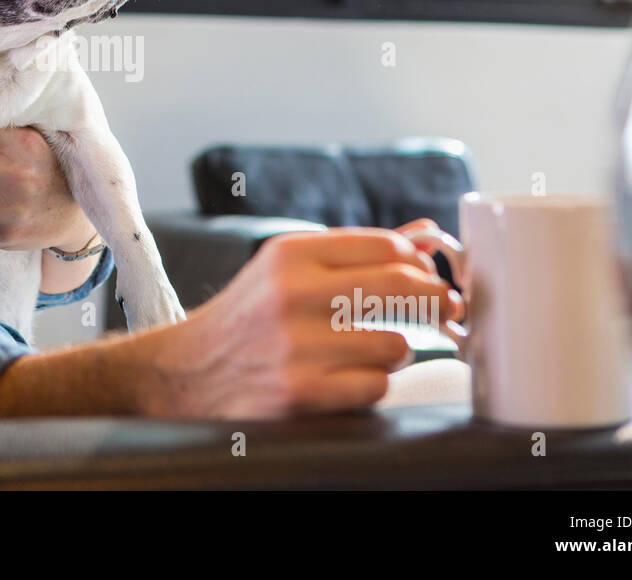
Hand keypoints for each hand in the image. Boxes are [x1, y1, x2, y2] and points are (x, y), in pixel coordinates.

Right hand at [141, 228, 464, 417]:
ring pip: (395, 344)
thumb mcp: (288, 270)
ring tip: (373, 349)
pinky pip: (375, 386)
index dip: (422, 265)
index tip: (433, 278)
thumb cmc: (249, 317)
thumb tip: (428, 237)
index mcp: (290, 253)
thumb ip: (358, 252)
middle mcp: (291, 294)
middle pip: (401, 288)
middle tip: (444, 310)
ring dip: (396, 350)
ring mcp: (295, 346)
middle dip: (435, 301)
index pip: (386, 248)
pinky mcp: (300, 393)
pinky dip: (372, 384)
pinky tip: (349, 378)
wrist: (187, 373)